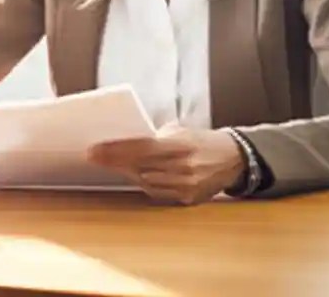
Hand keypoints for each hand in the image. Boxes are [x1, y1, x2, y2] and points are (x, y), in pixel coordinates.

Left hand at [88, 124, 246, 204]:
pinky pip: (158, 193)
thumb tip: (126, 139)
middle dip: (114, 161)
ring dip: (128, 172)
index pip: (140, 148)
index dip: (115, 151)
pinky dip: (145, 184)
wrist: (234, 158)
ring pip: (145, 182)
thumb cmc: (202, 140)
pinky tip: (136, 175)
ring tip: (111, 163)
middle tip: (94, 156)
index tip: (95, 150)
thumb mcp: (181, 130)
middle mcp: (183, 167)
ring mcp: (186, 185)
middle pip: (139, 167)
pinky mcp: (188, 199)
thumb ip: (156, 136)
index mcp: (181, 144)